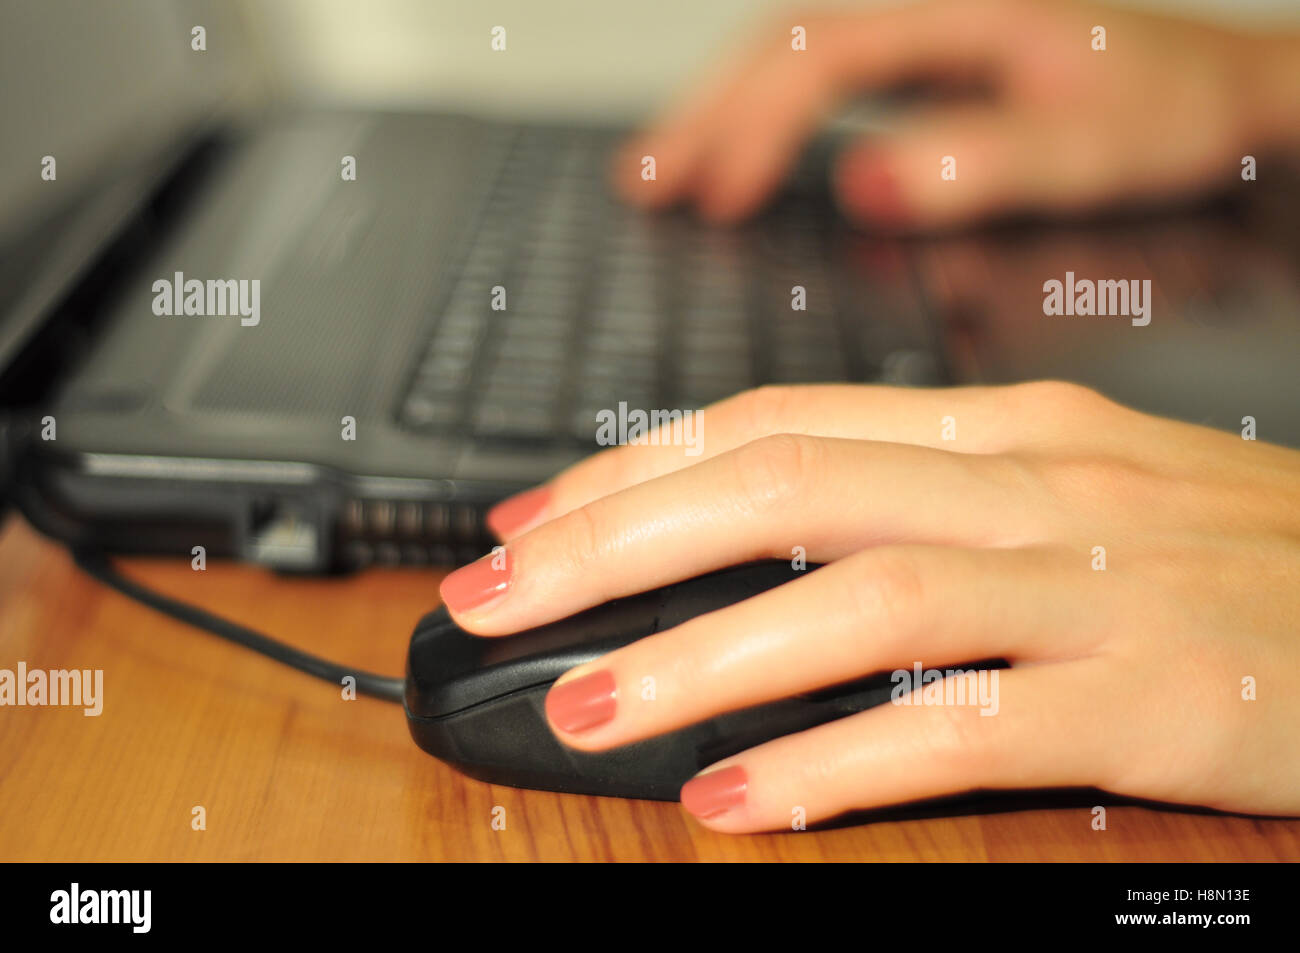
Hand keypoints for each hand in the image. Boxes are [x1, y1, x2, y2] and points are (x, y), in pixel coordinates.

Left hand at [440, 382, 1299, 831]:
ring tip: (584, 704)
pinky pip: (967, 728)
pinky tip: (740, 796)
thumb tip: (765, 553)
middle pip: (784, 488)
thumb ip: (926, 510)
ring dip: (698, 652)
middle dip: (616, 541)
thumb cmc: (1236, 559)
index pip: (779, 425)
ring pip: (858, 599)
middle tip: (497, 594)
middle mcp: (1040, 486)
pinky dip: (839, 763)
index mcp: (1008, 432)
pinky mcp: (1156, 696)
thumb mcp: (1077, 497)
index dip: (637, 468)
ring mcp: (1100, 586)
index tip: (535, 515)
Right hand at [611, 0, 1299, 230]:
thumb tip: (864, 184)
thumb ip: (979, 162)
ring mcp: (919, 25)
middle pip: (780, 41)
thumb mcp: (1085, 146)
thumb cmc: (1163, 111)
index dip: (755, 127)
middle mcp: (925, 3)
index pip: (819, 56)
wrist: (1215, 91)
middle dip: (702, 115)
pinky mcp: (920, 54)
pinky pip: (817, 72)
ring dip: (717, 111)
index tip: (714, 199)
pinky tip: (736, 151)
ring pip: (788, 53)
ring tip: (657, 172)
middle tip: (640, 184)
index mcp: (957, 7)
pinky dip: (763, 114)